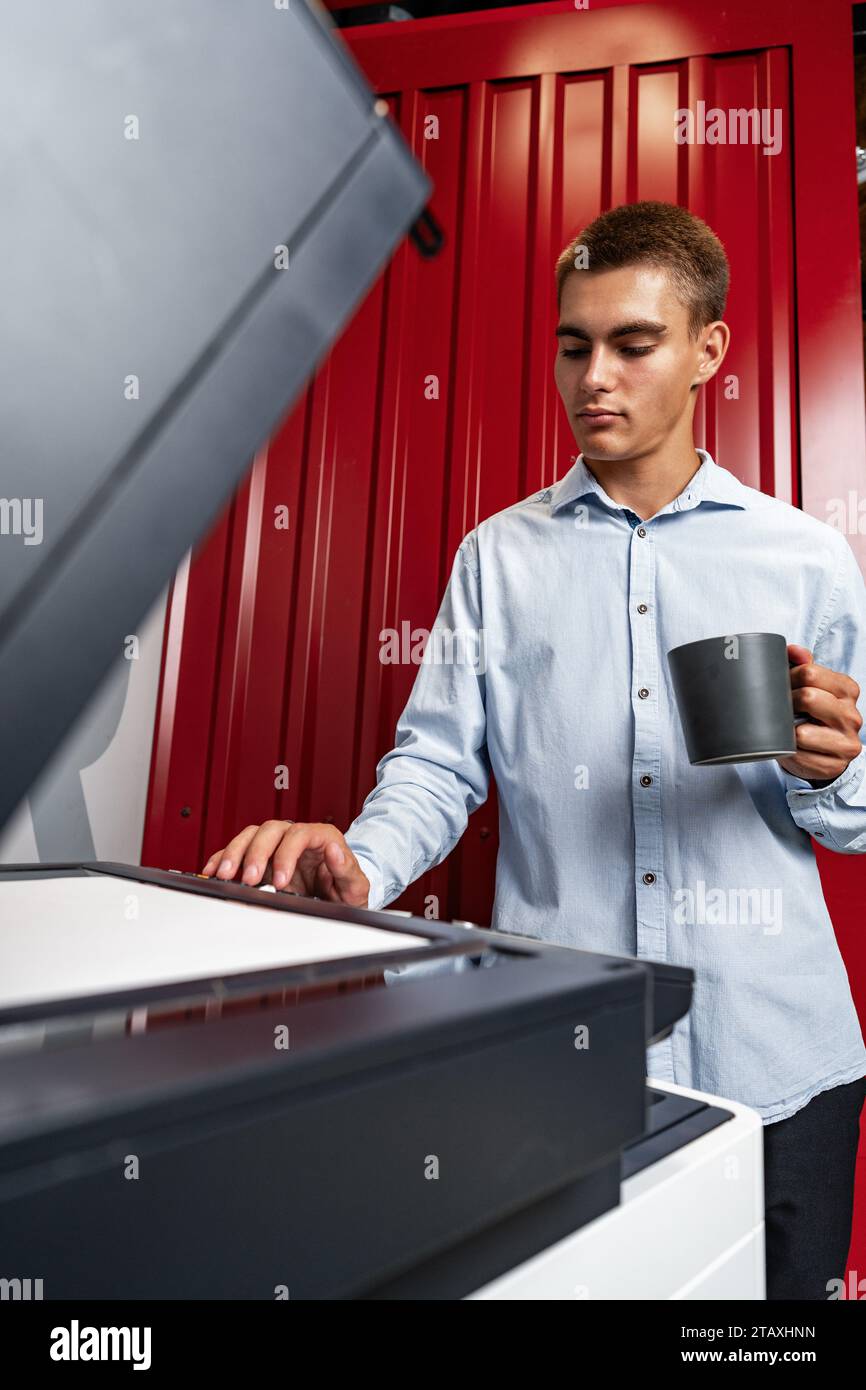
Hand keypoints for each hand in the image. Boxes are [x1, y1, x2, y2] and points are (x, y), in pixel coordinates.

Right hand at [201, 821, 369, 906]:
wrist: (339, 896)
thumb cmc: (347, 890)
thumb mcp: (356, 885)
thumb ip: (347, 868)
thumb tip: (334, 850)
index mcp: (322, 837)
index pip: (300, 834)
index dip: (286, 855)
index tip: (280, 881)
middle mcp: (297, 835)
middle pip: (271, 830)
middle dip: (256, 854)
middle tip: (250, 880)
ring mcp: (278, 845)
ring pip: (252, 835)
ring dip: (236, 853)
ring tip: (226, 875)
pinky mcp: (263, 857)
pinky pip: (240, 850)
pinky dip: (224, 858)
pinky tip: (214, 870)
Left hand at [776, 644, 862, 783]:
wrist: (822, 752)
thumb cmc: (812, 714)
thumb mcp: (811, 687)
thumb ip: (803, 665)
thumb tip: (792, 650)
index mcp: (847, 689)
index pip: (810, 673)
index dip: (788, 678)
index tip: (782, 685)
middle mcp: (852, 715)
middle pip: (807, 698)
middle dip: (786, 703)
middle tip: (780, 708)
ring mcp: (846, 742)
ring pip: (802, 732)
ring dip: (787, 731)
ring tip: (787, 729)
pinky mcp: (835, 765)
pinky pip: (800, 755)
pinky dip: (789, 751)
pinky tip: (791, 747)